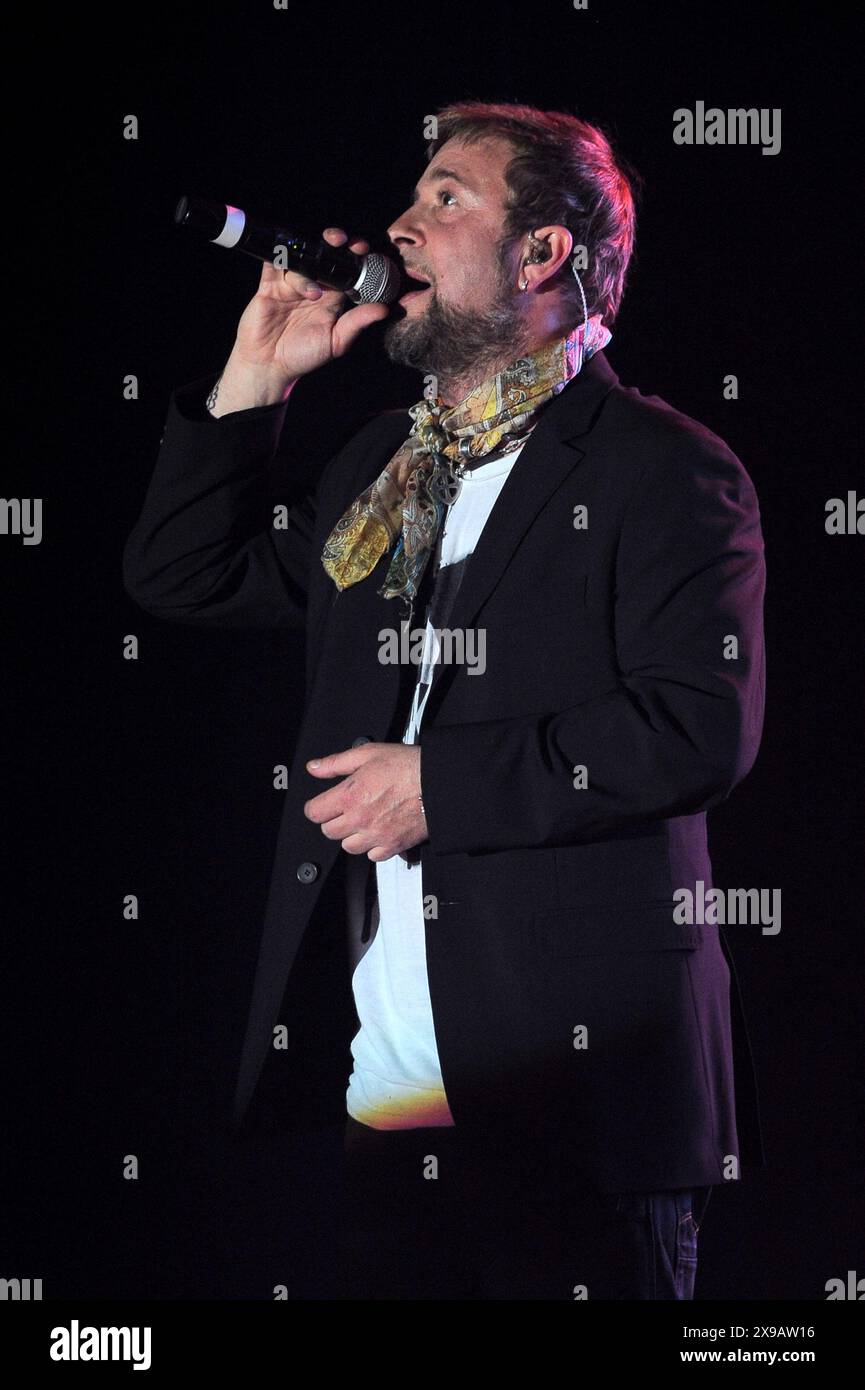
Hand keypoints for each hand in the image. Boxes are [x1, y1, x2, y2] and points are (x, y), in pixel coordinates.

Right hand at [233, 227, 390, 382]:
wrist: (270, 365)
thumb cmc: (304, 356)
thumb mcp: (336, 341)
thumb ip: (357, 323)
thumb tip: (385, 309)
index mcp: (332, 297)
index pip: (345, 269)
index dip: (354, 256)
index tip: (364, 249)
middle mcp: (313, 286)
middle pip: (323, 254)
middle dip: (333, 242)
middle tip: (342, 241)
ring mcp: (290, 285)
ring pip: (301, 259)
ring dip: (308, 269)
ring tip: (314, 295)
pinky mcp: (269, 286)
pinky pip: (274, 264)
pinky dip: (280, 257)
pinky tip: (287, 264)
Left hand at [303, 743, 426, 861]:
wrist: (439, 783)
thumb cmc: (408, 767)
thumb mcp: (368, 753)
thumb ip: (336, 763)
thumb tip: (315, 767)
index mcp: (350, 797)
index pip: (314, 813)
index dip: (316, 806)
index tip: (322, 804)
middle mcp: (360, 820)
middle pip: (329, 831)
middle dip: (334, 819)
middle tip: (347, 808)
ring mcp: (376, 836)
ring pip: (348, 847)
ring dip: (352, 835)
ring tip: (364, 820)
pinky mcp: (393, 846)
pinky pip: (372, 856)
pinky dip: (373, 846)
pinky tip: (379, 830)